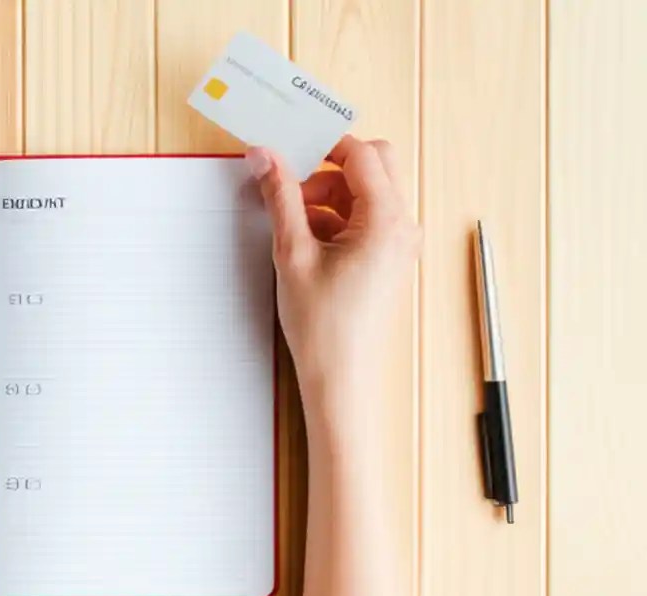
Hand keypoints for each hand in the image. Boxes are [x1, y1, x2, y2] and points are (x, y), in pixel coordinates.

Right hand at [246, 136, 420, 392]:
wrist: (341, 377)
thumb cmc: (323, 326)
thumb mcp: (293, 252)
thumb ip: (280, 196)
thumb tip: (265, 156)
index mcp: (387, 221)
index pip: (363, 155)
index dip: (324, 145)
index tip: (291, 148)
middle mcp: (402, 227)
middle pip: (372, 168)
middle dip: (329, 170)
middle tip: (292, 188)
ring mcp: (399, 244)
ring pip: (367, 193)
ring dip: (330, 196)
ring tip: (293, 225)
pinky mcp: (389, 259)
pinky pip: (366, 220)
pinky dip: (336, 219)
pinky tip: (307, 243)